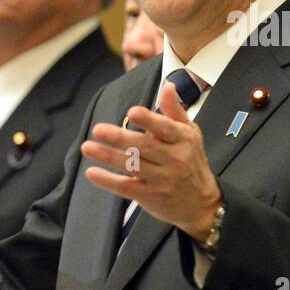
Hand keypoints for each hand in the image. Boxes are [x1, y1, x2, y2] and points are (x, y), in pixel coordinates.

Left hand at [81, 79, 222, 240]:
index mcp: (184, 140)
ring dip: (108, 156)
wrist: (202, 203)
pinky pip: (126, 187)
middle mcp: (175, 159)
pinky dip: (108, 181)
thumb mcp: (190, 134)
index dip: (149, 120)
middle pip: (144, 147)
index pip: (166, 128)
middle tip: (97, 129)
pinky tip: (92, 172)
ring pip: (132, 166)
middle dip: (119, 138)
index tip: (132, 111)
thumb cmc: (191, 161)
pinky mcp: (150, 197)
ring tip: (87, 147)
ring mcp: (162, 180)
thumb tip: (166, 86)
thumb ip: (174, 111)